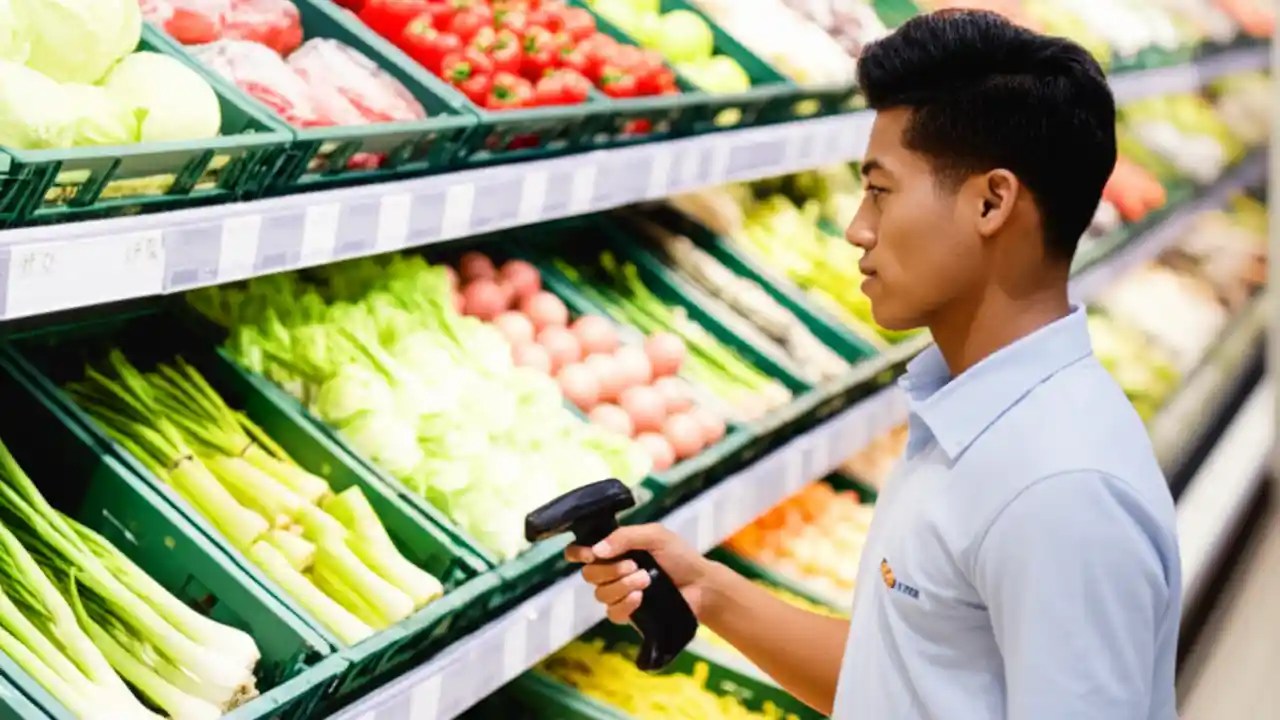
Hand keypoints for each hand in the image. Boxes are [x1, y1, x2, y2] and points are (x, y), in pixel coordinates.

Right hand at [565, 523, 721, 624]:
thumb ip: (625, 536)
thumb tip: (596, 550)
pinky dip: (625, 604)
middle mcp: (611, 571)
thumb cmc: (679, 556)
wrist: (700, 585)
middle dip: (610, 570)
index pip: (580, 551)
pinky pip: (612, 612)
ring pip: (600, 594)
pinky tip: (640, 598)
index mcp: (614, 549)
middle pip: (589, 574)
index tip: (589, 554)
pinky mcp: (627, 613)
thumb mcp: (655, 536)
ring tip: (646, 580)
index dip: (578, 553)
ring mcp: (618, 593)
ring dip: (622, 586)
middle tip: (635, 566)